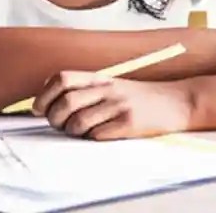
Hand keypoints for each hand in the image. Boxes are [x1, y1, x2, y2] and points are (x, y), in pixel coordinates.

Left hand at [33, 71, 193, 140]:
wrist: (177, 102)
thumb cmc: (139, 97)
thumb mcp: (110, 84)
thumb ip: (83, 88)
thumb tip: (48, 100)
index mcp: (100, 77)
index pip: (61, 79)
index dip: (44, 94)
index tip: (38, 109)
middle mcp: (107, 89)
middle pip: (66, 101)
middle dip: (54, 117)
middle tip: (57, 125)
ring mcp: (119, 106)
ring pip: (79, 121)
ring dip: (71, 131)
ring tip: (76, 132)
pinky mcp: (130, 123)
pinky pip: (99, 134)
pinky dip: (91, 138)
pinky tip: (96, 136)